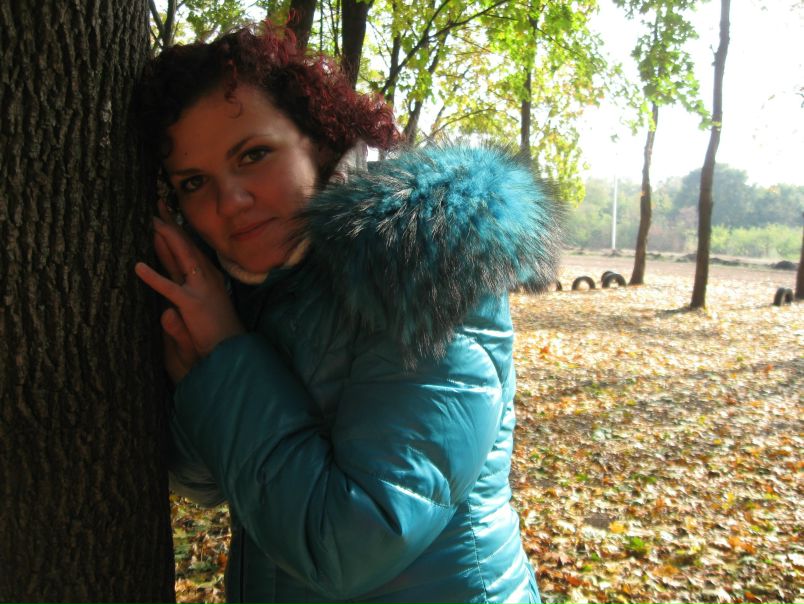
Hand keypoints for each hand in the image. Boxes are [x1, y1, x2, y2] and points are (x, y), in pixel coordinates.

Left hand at [135, 201, 245, 381]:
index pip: (189, 248)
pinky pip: (169, 288)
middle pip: (185, 246)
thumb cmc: (217, 331)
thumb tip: (167, 292)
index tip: (163, 213)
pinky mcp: (192, 305)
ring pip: (181, 258)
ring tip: (151, 222)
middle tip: (157, 205)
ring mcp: (200, 289)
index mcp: (207, 277)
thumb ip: (180, 292)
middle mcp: (206, 277)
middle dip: (171, 225)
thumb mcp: (197, 307)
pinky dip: (153, 277)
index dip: (175, 230)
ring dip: (166, 239)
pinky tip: (138, 267)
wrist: (231, 349)